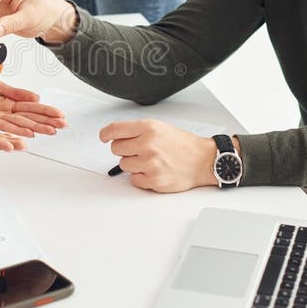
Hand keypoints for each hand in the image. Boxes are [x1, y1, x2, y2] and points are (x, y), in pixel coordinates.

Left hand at [99, 119, 215, 191]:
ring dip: (133, 164)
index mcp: (148, 128)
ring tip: (150, 160)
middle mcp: (148, 144)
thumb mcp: (160, 127)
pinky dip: (141, 177)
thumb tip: (115, 136)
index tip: (104, 136)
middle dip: (125, 150)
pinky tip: (153, 170)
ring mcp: (150, 163)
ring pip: (123, 165)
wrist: (203, 160)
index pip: (115, 130)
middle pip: (116, 148)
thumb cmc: (182, 144)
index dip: (106, 134)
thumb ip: (137, 131)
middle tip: (139, 150)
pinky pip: (133, 179)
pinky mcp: (153, 180)